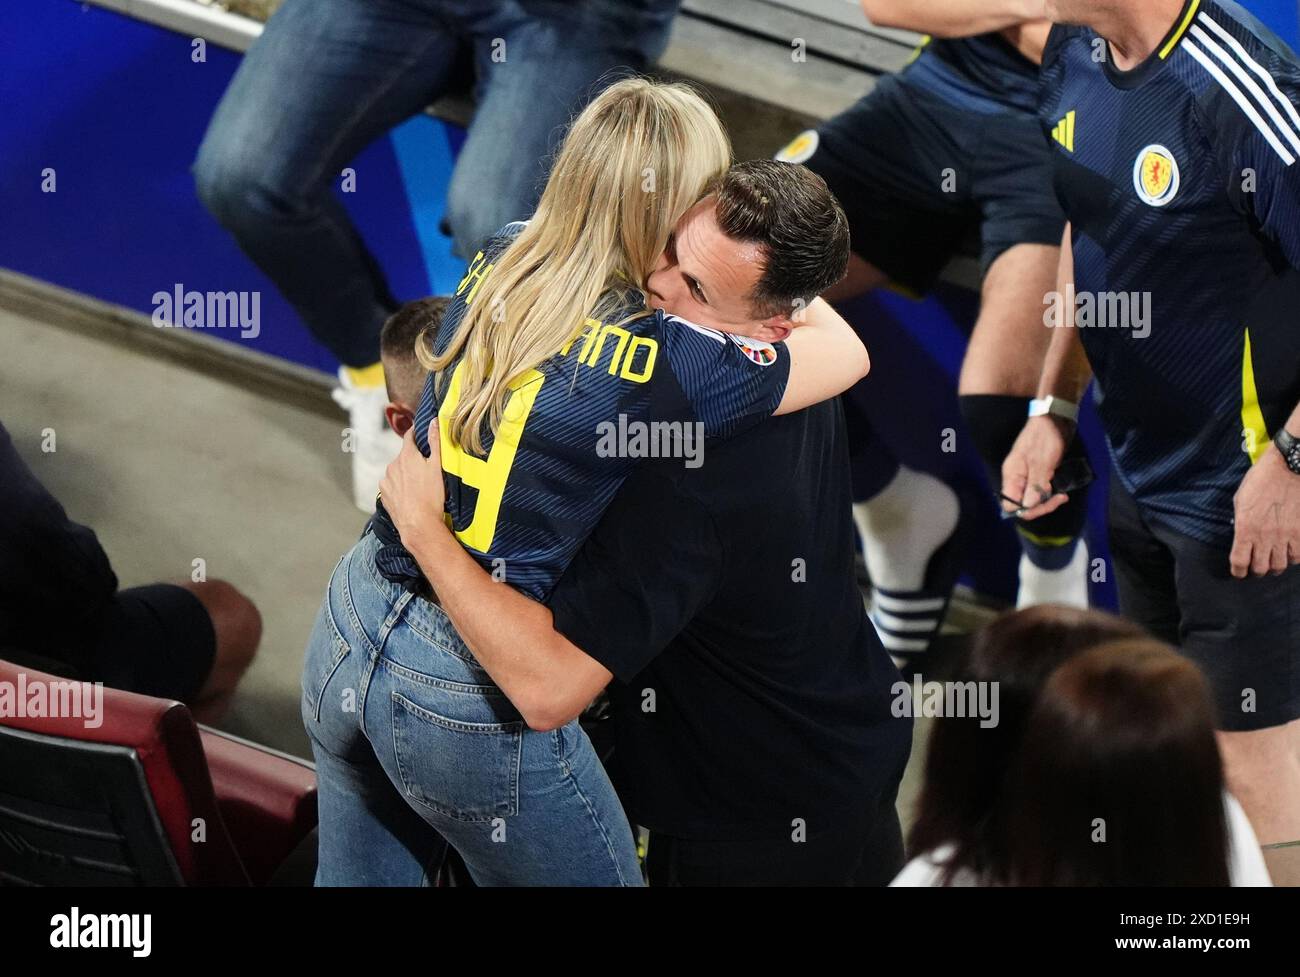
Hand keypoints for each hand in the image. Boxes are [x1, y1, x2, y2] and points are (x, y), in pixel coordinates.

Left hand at [379, 420, 446, 542]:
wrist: (419, 525)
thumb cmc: (431, 496)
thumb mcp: (438, 466)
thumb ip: (435, 442)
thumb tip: (434, 422)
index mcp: (407, 456)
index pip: (409, 436)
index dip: (416, 433)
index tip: (420, 433)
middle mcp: (392, 465)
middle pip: (404, 456)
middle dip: (413, 459)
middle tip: (426, 469)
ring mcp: (386, 481)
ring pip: (397, 471)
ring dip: (405, 474)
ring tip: (419, 486)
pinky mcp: (384, 495)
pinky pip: (392, 486)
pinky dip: (399, 487)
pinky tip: (410, 496)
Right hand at [1001, 415, 1069, 519]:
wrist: (1056, 418)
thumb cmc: (1045, 438)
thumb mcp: (1041, 462)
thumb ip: (1035, 486)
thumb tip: (1028, 507)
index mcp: (1012, 476)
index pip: (1010, 504)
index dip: (1026, 509)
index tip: (1044, 503)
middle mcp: (1018, 479)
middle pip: (1023, 504)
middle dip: (1041, 505)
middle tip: (1060, 498)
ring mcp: (1028, 476)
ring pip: (1034, 498)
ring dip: (1048, 500)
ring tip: (1062, 495)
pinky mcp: (1039, 473)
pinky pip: (1041, 490)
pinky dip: (1051, 493)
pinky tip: (1061, 490)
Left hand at [1230, 447, 1299, 577]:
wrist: (1288, 468)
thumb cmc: (1260, 480)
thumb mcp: (1240, 500)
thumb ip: (1241, 521)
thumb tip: (1242, 536)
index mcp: (1245, 528)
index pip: (1239, 561)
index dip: (1238, 571)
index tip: (1239, 573)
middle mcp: (1265, 536)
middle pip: (1260, 568)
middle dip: (1256, 571)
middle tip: (1256, 568)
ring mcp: (1285, 535)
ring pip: (1280, 565)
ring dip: (1275, 566)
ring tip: (1273, 563)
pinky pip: (1298, 555)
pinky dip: (1293, 558)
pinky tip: (1290, 553)